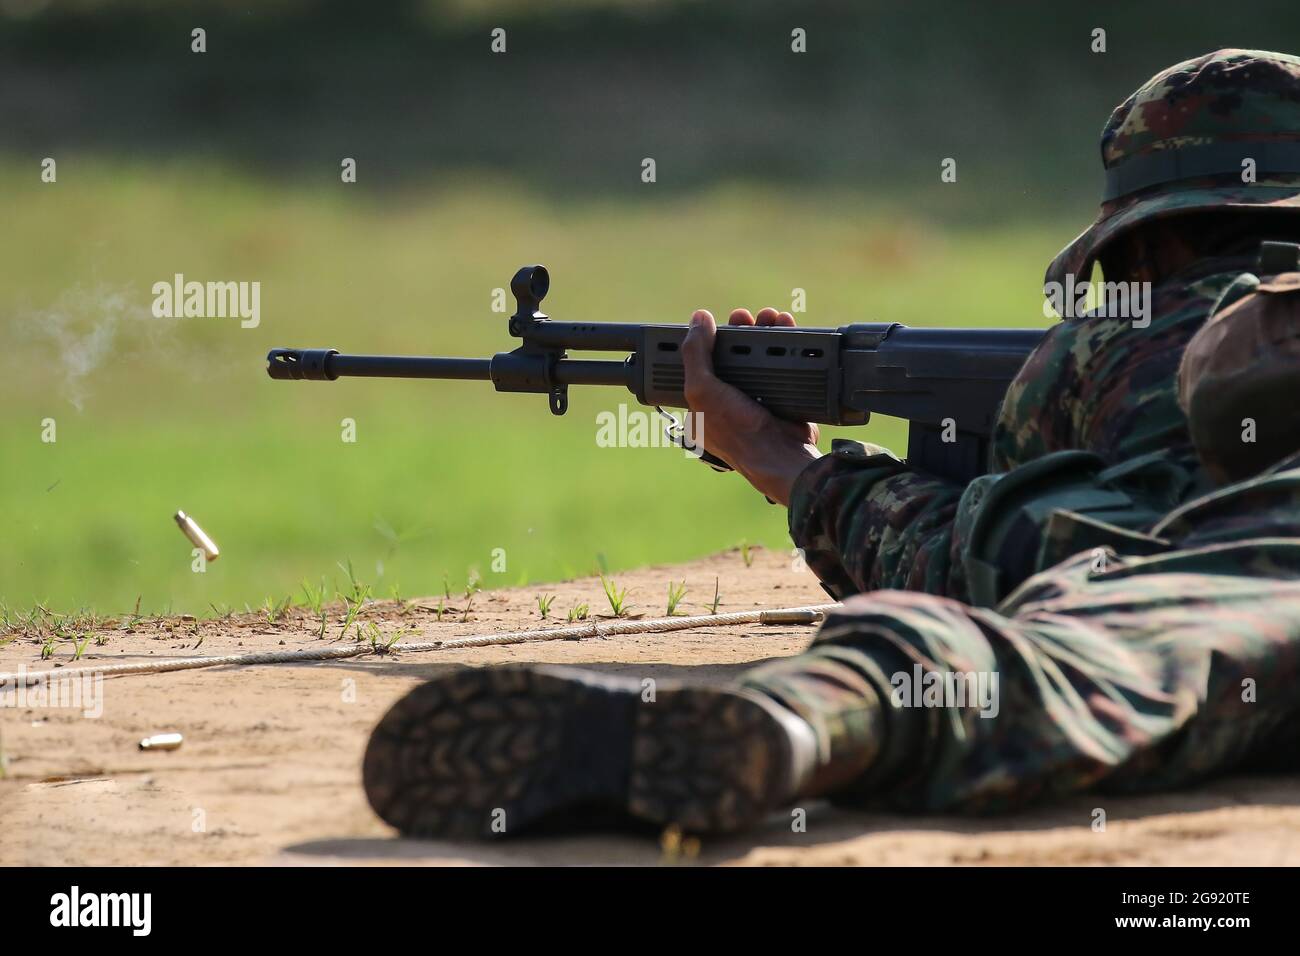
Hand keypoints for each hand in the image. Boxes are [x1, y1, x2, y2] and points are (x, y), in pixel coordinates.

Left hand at [680, 307, 821, 505]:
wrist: (781, 455)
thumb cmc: (735, 430)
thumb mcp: (702, 389)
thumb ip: (695, 354)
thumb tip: (698, 319)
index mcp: (701, 404)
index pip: (700, 364)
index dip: (707, 341)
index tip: (717, 323)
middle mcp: (726, 402)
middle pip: (732, 356)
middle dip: (741, 332)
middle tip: (747, 317)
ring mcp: (754, 400)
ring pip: (758, 356)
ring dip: (765, 332)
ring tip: (771, 317)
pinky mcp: (780, 398)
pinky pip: (781, 365)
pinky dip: (786, 345)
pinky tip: (787, 328)